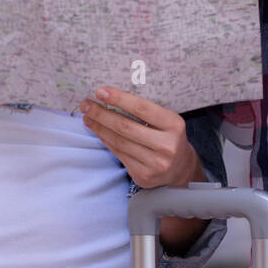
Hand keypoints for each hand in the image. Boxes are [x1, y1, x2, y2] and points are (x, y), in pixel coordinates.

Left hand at [77, 87, 200, 188]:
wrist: (180, 169)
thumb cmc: (168, 137)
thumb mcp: (166, 120)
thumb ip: (145, 111)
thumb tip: (111, 97)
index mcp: (174, 125)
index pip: (142, 108)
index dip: (119, 99)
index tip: (100, 91)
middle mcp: (166, 146)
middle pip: (125, 127)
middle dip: (102, 114)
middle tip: (86, 104)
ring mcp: (155, 164)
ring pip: (119, 142)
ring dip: (99, 128)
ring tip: (87, 117)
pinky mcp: (144, 176)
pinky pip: (119, 154)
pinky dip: (106, 141)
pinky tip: (98, 132)